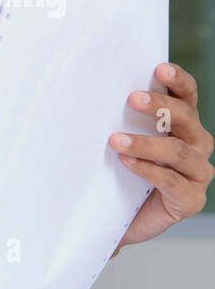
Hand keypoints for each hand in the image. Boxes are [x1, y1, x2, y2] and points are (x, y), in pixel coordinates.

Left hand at [108, 62, 214, 255]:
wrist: (121, 220)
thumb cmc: (122, 175)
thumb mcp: (122, 144)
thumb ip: (122, 122)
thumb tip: (91, 93)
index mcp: (184, 126)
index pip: (187, 97)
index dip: (178, 81)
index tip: (160, 68)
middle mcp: (197, 146)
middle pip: (185, 119)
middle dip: (159, 106)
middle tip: (132, 98)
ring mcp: (197, 173)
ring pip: (177, 151)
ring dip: (145, 143)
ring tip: (115, 139)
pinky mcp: (190, 199)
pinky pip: (171, 181)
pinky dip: (148, 170)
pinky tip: (127, 163)